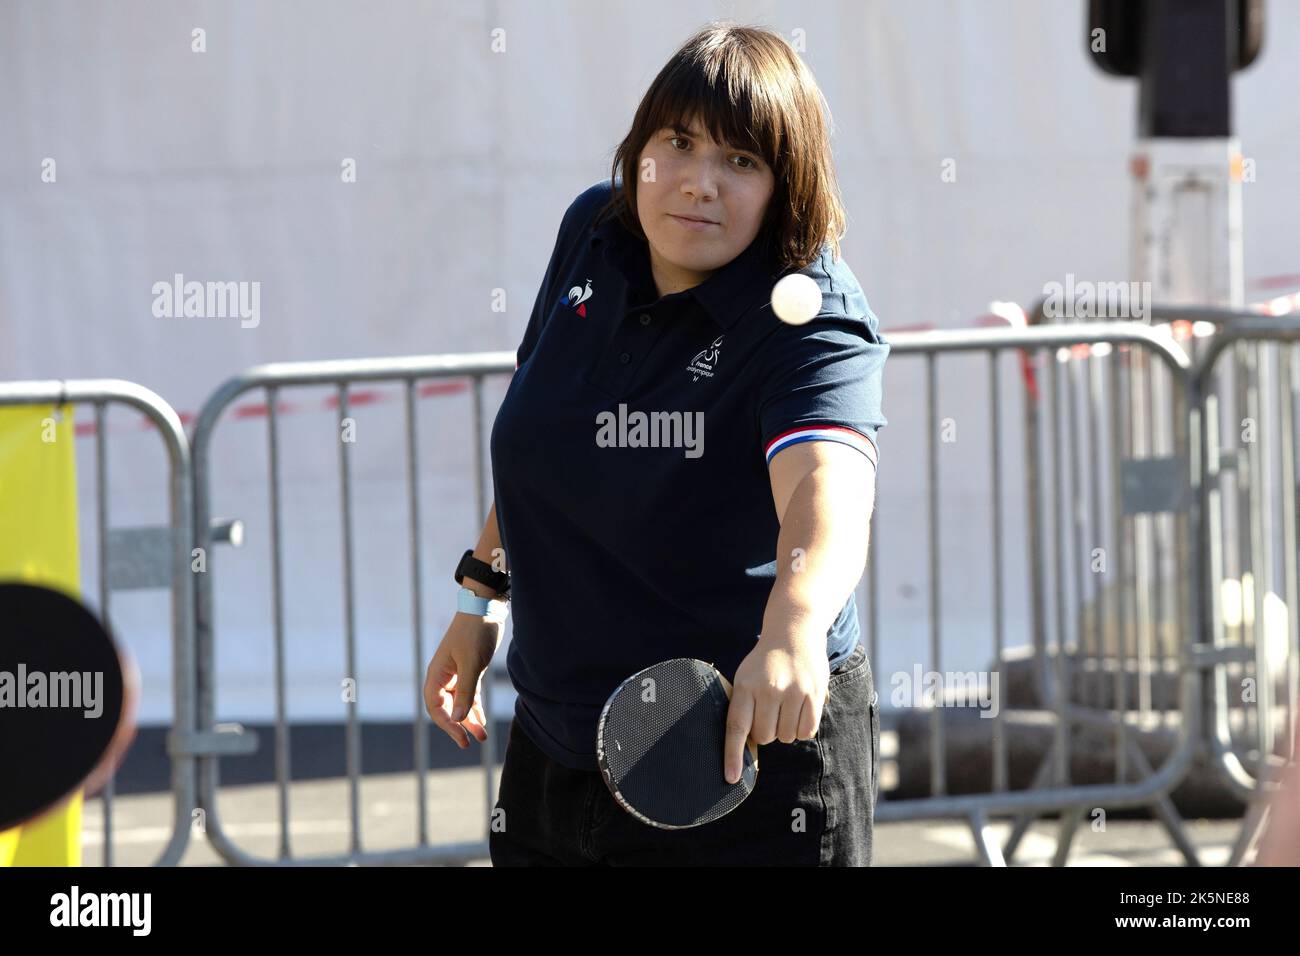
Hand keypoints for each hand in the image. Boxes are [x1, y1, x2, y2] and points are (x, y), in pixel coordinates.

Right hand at [423, 611, 501, 748]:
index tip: (461, 737)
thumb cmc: (475, 632)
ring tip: (482, 736)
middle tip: (470, 743)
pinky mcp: (469, 671)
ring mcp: (456, 674)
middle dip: (458, 725)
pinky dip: (475, 708)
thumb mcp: (471, 664)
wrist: (486, 607)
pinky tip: (482, 721)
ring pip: (459, 703)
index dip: (446, 724)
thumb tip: (458, 719)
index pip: (435, 707)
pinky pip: (469, 696)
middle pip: (446, 708)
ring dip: (469, 719)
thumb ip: (466, 692)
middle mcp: (443, 676)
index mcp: (437, 674)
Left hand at [723, 631, 830, 783]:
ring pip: (787, 736)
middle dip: (766, 732)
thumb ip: (744, 709)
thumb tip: (745, 748)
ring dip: (785, 729)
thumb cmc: (765, 663)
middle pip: (765, 737)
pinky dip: (802, 728)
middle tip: (769, 711)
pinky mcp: (815, 694)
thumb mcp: (746, 677)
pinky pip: (807, 731)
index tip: (731, 778)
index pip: (736, 727)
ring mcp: (794, 691)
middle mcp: (769, 689)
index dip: (733, 755)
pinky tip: (799, 709)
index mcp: (746, 686)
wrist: (794, 632)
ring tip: (785, 705)